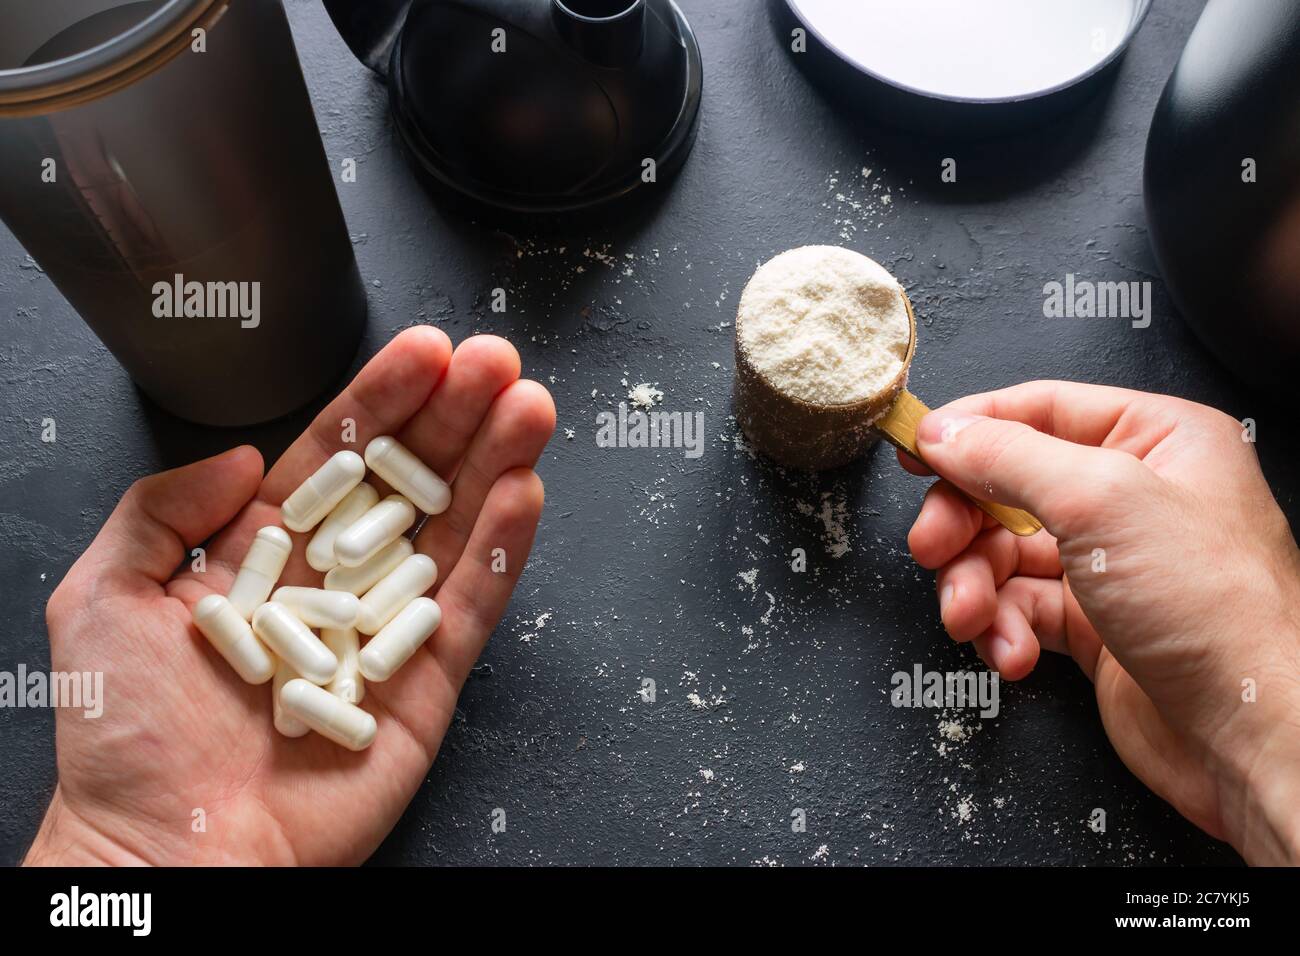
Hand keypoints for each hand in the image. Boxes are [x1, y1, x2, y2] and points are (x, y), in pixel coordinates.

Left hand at [24, 329, 555, 864]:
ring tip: (530, 407)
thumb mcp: (103, 595)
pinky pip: (471, 611)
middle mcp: (333, 585)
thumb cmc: (125, 737)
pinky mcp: (425, 687)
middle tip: (498, 362)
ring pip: (452, 535)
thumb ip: (160, 508)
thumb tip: (244, 457)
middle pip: (409, 485)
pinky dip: (502, 554)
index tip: (427, 350)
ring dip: (495, 467)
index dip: (383, 401)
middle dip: (455, 418)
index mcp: (264, 557)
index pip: (336, 460)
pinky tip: (524, 494)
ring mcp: (385, 634)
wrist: (168, 853)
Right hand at [901, 381, 1299, 864]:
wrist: (1253, 733)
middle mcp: (1134, 496)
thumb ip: (1010, 456)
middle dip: (962, 523)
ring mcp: (1112, 563)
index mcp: (1158, 440)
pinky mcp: (1093, 625)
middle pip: (1007, 486)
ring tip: (973, 616)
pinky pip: (1018, 609)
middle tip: (934, 546)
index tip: (917, 449)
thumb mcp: (1102, 501)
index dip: (972, 428)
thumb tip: (945, 431)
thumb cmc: (1220, 613)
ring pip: (1002, 553)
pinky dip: (1001, 631)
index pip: (1040, 409)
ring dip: (975, 586)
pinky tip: (1013, 651)